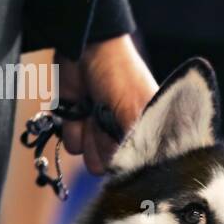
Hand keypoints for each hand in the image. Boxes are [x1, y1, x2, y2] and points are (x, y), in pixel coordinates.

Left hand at [57, 36, 156, 173]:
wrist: (84, 49)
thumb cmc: (119, 73)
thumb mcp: (136, 110)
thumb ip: (139, 147)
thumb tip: (136, 174)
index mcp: (151, 133)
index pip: (143, 166)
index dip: (130, 160)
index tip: (122, 142)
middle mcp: (129, 137)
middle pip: (115, 166)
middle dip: (105, 144)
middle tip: (106, 118)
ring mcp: (103, 132)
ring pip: (91, 160)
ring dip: (88, 137)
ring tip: (93, 111)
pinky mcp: (80, 126)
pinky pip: (72, 146)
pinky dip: (72, 128)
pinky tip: (80, 108)